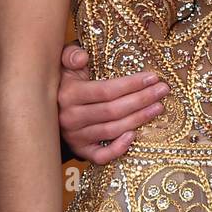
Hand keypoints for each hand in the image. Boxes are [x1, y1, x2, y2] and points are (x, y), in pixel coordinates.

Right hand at [58, 42, 168, 163]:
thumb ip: (71, 55)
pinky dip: (118, 149)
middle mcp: (70, 118)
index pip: (106, 90)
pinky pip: (100, 156)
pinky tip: (134, 136)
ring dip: (138, 119)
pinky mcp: (80, 151)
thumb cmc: (65, 82)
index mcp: (68, 94)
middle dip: (142, 99)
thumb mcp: (64, 64)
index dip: (132, 84)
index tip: (153, 77)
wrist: (48, 108)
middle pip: (113, 110)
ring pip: (112, 130)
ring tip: (158, 107)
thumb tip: (82, 57)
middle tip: (163, 90)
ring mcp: (75, 137)